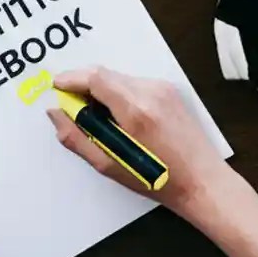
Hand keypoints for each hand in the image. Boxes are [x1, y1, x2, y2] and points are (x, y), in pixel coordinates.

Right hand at [46, 67, 234, 221]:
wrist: (202, 181)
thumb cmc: (157, 180)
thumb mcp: (110, 165)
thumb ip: (77, 137)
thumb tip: (55, 113)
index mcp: (135, 109)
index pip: (95, 77)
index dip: (71, 78)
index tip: (57, 87)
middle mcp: (151, 91)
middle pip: (106, 75)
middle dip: (84, 87)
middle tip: (74, 110)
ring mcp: (164, 88)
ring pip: (120, 79)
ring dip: (103, 93)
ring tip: (102, 123)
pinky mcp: (171, 91)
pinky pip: (136, 85)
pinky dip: (121, 96)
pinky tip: (123, 121)